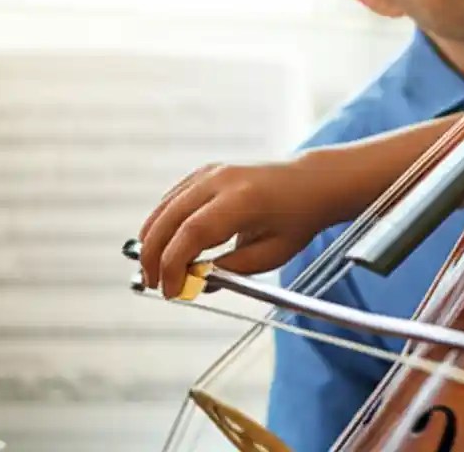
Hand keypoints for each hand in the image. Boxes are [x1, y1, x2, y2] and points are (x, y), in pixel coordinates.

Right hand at [136, 155, 353, 298]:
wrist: (311, 182)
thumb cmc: (298, 219)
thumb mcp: (272, 255)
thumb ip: (231, 270)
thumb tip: (195, 284)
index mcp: (243, 200)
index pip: (193, 233)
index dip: (174, 265)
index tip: (171, 291)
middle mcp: (222, 180)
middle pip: (170, 218)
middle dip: (154, 256)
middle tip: (154, 284)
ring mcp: (211, 172)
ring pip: (164, 207)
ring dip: (152, 241)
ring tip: (155, 272)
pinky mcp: (205, 172)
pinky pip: (172, 199)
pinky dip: (162, 223)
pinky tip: (164, 246)